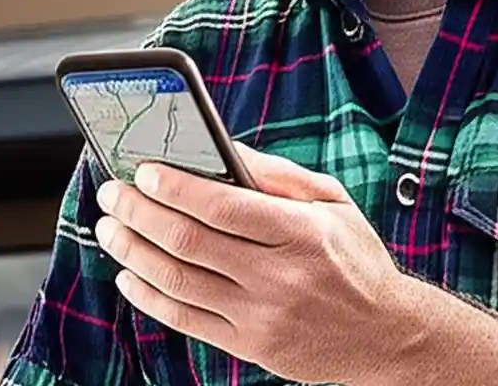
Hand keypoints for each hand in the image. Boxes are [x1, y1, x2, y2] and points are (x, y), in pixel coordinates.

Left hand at [93, 142, 418, 384]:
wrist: (388, 337)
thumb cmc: (356, 261)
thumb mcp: (332, 203)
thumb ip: (278, 174)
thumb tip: (224, 148)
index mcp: (301, 234)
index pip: (225, 206)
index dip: (176, 187)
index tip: (144, 170)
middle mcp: (279, 278)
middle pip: (190, 241)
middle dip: (140, 212)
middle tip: (113, 194)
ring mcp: (261, 317)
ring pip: (178, 281)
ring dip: (133, 251)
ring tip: (109, 229)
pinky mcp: (250, 347)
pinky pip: (185, 320)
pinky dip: (149, 296)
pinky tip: (129, 274)